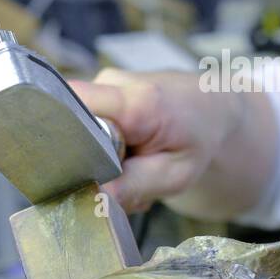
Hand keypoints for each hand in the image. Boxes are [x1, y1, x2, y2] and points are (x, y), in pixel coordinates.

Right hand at [68, 68, 275, 216]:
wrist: (212, 109)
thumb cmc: (198, 141)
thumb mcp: (176, 176)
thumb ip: (133, 186)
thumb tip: (92, 196)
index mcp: (137, 102)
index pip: (72, 106)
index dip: (66, 140)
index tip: (84, 172)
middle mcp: (115, 83)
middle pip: (73, 124)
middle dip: (89, 161)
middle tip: (121, 181)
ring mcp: (106, 82)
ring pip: (80, 128)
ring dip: (100, 157)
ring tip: (131, 166)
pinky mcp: (102, 89)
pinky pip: (89, 122)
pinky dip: (104, 145)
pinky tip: (128, 153)